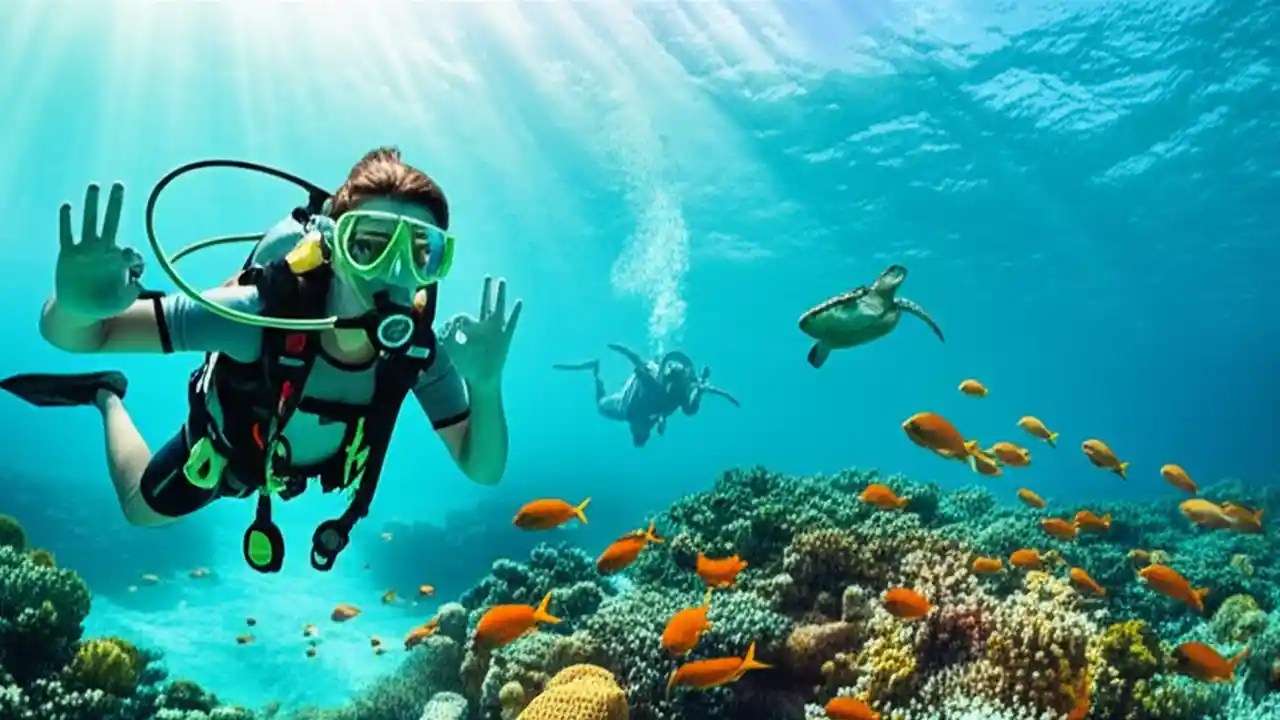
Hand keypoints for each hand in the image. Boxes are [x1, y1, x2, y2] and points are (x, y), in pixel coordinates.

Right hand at [54, 183, 144, 318]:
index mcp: (119, 262)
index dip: (132, 255)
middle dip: (115, 205)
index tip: (130, 258)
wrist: (79, 308)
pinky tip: (67, 207)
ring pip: (89, 223)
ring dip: (91, 205)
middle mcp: (103, 251)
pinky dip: (67, 222)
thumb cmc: (104, 305)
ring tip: (94, 186)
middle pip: (111, 223)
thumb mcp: (120, 303)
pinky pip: (67, 235)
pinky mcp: (68, 255)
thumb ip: (129, 294)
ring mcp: (85, 251)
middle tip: (119, 185)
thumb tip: (135, 283)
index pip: (130, 252)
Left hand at [440, 276, 522, 390]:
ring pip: (498, 308)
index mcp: (473, 329)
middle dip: (487, 291)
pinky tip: (519, 302)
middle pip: (486, 304)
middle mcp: (486, 327)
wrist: (482, 378)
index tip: (453, 330)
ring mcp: (497, 331)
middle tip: (488, 276)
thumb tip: (447, 326)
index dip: (458, 321)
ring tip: (501, 281)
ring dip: (499, 295)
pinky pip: (511, 323)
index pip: (466, 316)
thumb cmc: (468, 366)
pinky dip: (515, 313)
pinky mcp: (505, 338)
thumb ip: (449, 338)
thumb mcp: (454, 351)